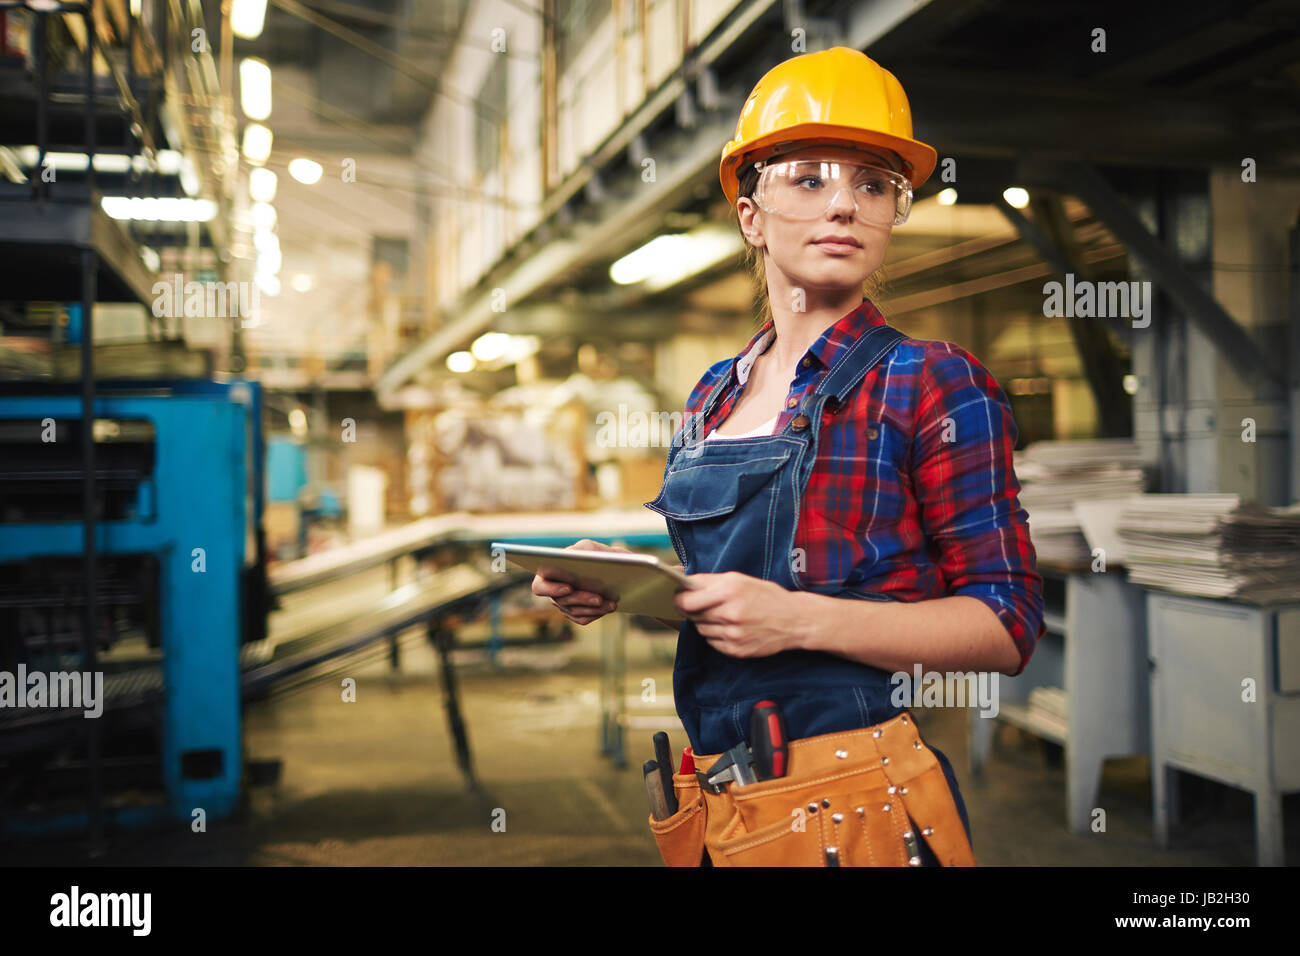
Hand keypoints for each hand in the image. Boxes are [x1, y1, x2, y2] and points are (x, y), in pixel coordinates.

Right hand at [531, 538, 625, 625]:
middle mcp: (553, 591)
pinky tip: (609, 606)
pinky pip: (583, 618)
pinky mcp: (576, 613)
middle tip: (598, 598)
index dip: (551, 589)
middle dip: (581, 599)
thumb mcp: (590, 548)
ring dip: (593, 608)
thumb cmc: (597, 555)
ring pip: (574, 611)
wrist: (614, 569)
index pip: (539, 587)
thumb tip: (576, 556)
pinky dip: (597, 612)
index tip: (569, 587)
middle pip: (561, 601)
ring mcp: (564, 604)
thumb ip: (582, 549)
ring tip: (611, 603)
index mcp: (549, 572)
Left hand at [672, 572, 806, 657]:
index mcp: (729, 590)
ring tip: (723, 615)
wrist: (794, 620)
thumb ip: (708, 581)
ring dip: (705, 623)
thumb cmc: (765, 596)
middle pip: (692, 615)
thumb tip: (680, 580)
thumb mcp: (739, 579)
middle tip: (705, 604)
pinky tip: (730, 627)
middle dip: (694, 609)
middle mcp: (730, 613)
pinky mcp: (736, 650)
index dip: (679, 599)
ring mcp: (733, 634)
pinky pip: (712, 642)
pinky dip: (716, 635)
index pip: (687, 600)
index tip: (678, 597)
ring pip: (701, 629)